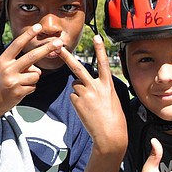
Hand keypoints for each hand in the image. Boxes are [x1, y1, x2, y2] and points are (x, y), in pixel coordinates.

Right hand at [0, 25, 63, 121]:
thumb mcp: (0, 69)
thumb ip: (16, 64)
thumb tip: (35, 65)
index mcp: (2, 61)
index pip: (17, 44)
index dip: (28, 35)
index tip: (38, 27)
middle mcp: (7, 69)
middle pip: (32, 56)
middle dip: (47, 48)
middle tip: (58, 42)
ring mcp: (13, 81)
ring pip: (36, 74)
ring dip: (32, 79)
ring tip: (20, 83)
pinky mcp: (18, 92)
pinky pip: (34, 86)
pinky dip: (30, 88)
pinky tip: (19, 91)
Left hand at [58, 36, 125, 156]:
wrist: (110, 134)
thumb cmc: (114, 119)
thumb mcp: (112, 99)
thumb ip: (99, 88)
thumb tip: (83, 84)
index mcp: (107, 85)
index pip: (103, 63)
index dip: (100, 49)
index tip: (96, 37)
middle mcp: (96, 87)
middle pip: (78, 68)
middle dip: (67, 57)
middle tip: (57, 46)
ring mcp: (85, 94)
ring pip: (75, 85)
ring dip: (79, 91)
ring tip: (89, 105)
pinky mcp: (77, 102)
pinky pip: (73, 97)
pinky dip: (77, 102)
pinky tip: (85, 110)